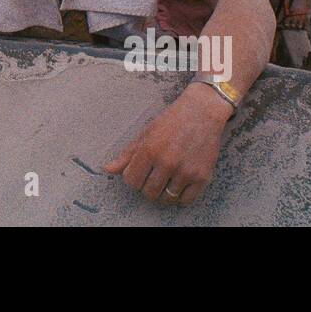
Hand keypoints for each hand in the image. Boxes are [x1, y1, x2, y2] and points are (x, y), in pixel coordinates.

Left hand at [103, 83, 231, 205]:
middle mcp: (167, 162)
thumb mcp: (146, 133)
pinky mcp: (203, 176)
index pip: (131, 180)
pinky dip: (180, 197)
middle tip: (153, 176)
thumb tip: (107, 170)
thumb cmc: (172, 120)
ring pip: (167, 198)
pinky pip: (186, 200)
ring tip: (166, 180)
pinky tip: (178, 185)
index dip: (132, 178)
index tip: (138, 172)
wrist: (203, 111)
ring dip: (163, 192)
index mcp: (150, 150)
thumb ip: (127, 154)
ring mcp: (186, 171)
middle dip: (147, 186)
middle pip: (149, 192)